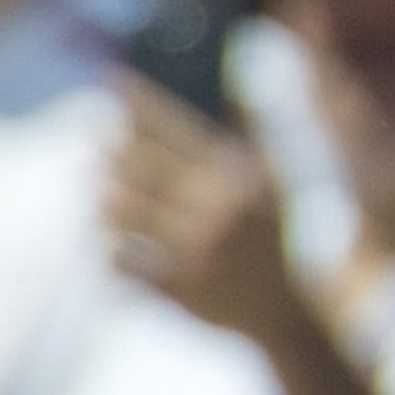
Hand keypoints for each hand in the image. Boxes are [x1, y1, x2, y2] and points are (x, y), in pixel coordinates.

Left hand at [103, 78, 300, 343]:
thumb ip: (256, 131)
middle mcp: (208, 210)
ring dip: (103, 197)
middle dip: (109, 149)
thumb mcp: (282, 179)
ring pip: (121, 215)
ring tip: (97, 186)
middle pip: (137, 167)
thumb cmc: (289, 238)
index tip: (113, 83)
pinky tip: (106, 239)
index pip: (174, 127)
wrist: (300, 314)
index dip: (140, 102)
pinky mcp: (178, 289)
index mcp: (235, 178)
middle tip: (94, 139)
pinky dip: (109, 250)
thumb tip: (236, 80)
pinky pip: (123, 265)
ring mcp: (191, 252)